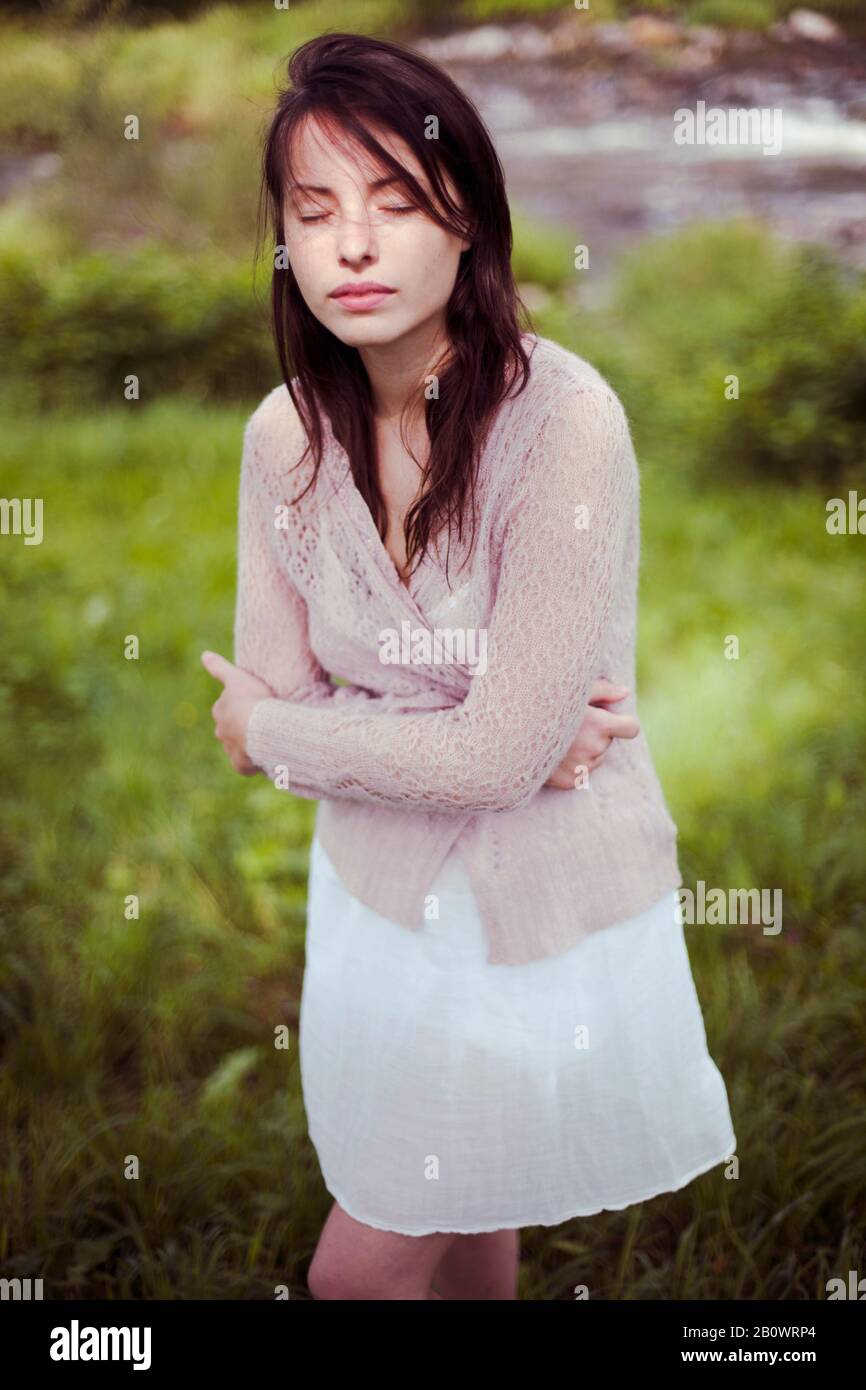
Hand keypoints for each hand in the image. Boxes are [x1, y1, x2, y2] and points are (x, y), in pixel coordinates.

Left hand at [201, 649, 273, 775]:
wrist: (261, 728)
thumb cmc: (252, 700)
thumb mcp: (237, 677)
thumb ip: (220, 668)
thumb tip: (204, 654)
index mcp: (220, 711)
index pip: (224, 709)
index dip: (237, 707)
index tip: (251, 705)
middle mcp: (221, 731)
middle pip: (229, 730)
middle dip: (240, 728)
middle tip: (261, 723)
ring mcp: (230, 749)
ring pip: (238, 747)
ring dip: (248, 745)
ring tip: (267, 740)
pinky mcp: (240, 765)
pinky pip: (247, 765)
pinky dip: (254, 762)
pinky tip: (267, 757)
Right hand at [543, 677, 638, 789]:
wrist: (510, 736)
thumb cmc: (541, 706)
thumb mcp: (571, 690)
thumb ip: (602, 690)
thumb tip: (625, 693)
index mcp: (600, 726)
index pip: (631, 728)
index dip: (624, 723)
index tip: (612, 719)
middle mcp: (595, 749)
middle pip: (609, 741)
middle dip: (597, 733)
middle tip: (572, 724)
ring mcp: (583, 768)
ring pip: (596, 757)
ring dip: (586, 748)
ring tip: (561, 739)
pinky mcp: (571, 782)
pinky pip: (581, 772)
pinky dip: (573, 764)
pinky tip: (555, 753)